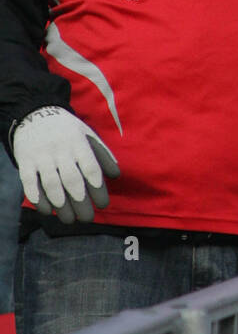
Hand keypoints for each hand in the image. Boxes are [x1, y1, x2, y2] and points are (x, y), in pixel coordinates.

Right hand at [12, 106, 119, 223]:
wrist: (35, 113)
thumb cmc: (67, 130)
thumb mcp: (88, 134)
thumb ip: (102, 154)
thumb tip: (116, 176)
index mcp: (79, 143)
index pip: (91, 169)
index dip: (98, 189)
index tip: (103, 205)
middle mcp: (60, 150)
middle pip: (72, 180)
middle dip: (81, 202)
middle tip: (87, 218)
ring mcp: (41, 156)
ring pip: (51, 184)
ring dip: (61, 205)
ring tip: (69, 219)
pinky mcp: (25, 162)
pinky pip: (30, 183)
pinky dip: (38, 198)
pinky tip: (48, 210)